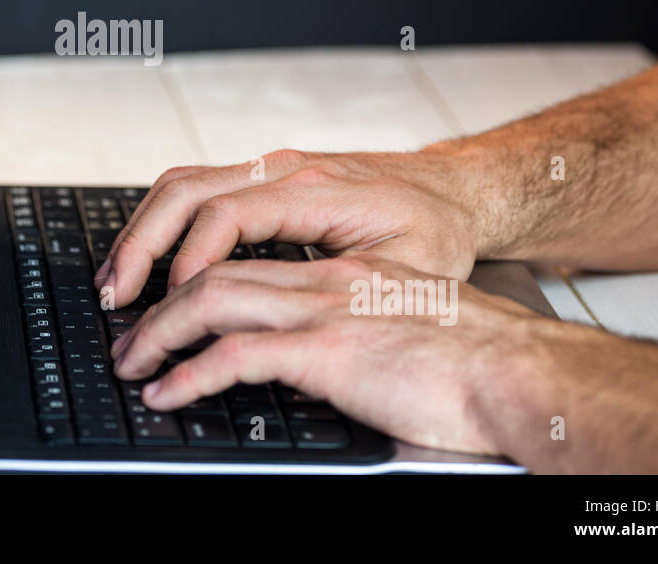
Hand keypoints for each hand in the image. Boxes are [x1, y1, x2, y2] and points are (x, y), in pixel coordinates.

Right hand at [94, 148, 484, 307]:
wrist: (455, 190)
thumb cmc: (438, 231)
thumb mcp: (410, 271)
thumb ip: (348, 295)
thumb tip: (291, 338)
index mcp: (317, 189)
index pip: (228, 214)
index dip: (191, 262)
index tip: (172, 307)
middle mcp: (284, 169)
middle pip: (186, 190)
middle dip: (142, 244)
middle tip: (114, 295)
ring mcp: (270, 169)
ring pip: (181, 184)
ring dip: (141, 231)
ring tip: (116, 282)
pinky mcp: (263, 179)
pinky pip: (195, 190)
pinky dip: (160, 224)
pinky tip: (146, 262)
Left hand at [110, 250, 539, 454]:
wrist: (528, 375)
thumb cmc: (482, 366)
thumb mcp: (410, 333)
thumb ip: (366, 337)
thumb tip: (337, 371)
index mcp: (345, 273)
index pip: (249, 261)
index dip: (196, 281)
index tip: (167, 310)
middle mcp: (327, 280)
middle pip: (216, 273)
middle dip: (160, 304)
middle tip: (129, 338)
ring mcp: (326, 309)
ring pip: (212, 300)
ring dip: (159, 334)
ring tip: (131, 364)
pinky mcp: (330, 349)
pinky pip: (235, 354)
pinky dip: (189, 374)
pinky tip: (167, 395)